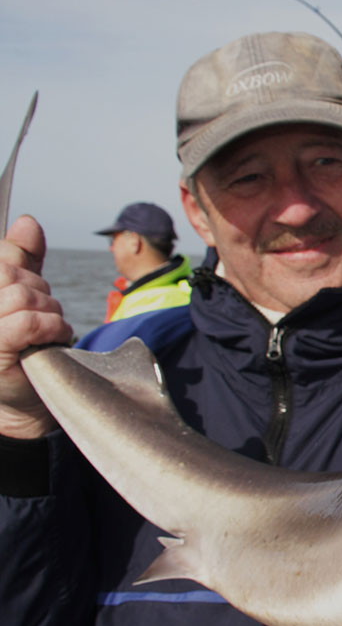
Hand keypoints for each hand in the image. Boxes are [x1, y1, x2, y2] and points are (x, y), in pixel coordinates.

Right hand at [0, 215, 72, 438]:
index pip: (1, 258)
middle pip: (12, 275)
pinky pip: (29, 321)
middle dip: (40, 293)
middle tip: (43, 319)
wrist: (21, 403)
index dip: (23, 266)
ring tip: (46, 333)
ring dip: (49, 312)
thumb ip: (22, 262)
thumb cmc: (21, 348)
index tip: (31, 291)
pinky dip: (51, 327)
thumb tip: (27, 222)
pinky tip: (52, 340)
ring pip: (24, 296)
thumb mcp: (22, 299)